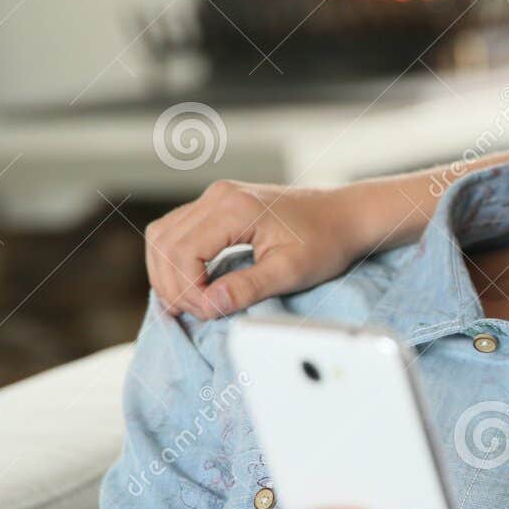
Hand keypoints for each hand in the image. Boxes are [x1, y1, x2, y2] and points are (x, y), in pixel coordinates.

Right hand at [145, 180, 361, 319]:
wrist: (344, 216)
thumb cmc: (326, 241)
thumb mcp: (291, 271)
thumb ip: (248, 288)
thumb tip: (208, 305)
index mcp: (234, 207)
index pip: (181, 251)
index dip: (186, 289)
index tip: (208, 312)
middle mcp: (219, 196)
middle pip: (164, 243)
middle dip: (173, 285)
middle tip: (197, 313)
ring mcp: (216, 197)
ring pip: (164, 235)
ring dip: (168, 273)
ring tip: (191, 303)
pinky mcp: (219, 205)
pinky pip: (178, 231)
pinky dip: (176, 260)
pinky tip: (193, 284)